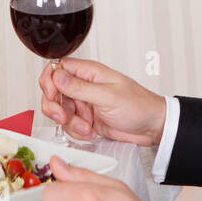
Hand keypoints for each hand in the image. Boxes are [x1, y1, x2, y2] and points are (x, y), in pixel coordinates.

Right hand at [39, 57, 167, 145]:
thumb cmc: (138, 106)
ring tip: (86, 127)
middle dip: (55, 106)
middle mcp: (84, 86)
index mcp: (90, 73)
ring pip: (60, 110)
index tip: (52, 95)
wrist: (151, 127)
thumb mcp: (108, 96)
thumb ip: (80, 87)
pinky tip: (91, 132)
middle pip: (53, 91)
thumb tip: (57, 76)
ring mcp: (84, 103)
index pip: (58, 68)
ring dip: (69, 122)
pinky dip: (77, 131)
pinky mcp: (86, 119)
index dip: (50, 81)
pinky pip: (70, 125)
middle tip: (63, 116)